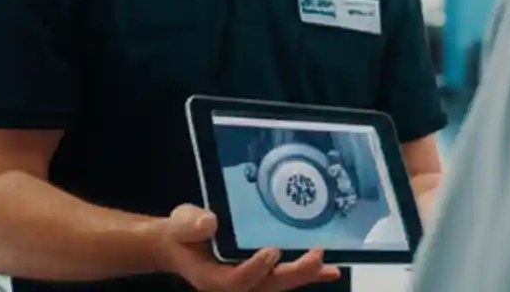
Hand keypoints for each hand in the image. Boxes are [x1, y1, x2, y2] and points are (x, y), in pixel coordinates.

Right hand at [158, 204, 341, 291]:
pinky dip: (306, 273)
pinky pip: (284, 277)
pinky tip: (329, 269)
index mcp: (211, 278)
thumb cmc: (180, 233)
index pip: (236, 281)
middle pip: (266, 286)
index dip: (255, 269)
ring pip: (279, 284)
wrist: (179, 243)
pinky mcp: (260, 276)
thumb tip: (208, 223)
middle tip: (316, 257)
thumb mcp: (181, 223)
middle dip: (293, 273)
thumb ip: (191, 224)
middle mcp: (233, 285)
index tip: (271, 251)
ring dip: (305, 275)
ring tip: (331, 267)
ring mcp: (249, 282)